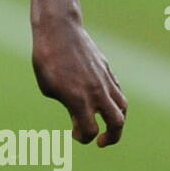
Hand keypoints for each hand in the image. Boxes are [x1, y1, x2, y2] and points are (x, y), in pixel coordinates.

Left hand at [32, 17, 126, 145]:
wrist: (59, 29)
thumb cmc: (47, 59)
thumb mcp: (49, 87)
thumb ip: (68, 106)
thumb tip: (81, 118)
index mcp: (78, 99)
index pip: (89, 131)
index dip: (83, 138)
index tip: (75, 134)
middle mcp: (96, 92)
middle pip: (116, 124)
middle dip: (111, 137)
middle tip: (101, 141)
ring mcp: (105, 80)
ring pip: (123, 107)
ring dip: (117, 120)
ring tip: (106, 124)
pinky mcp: (108, 70)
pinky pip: (118, 92)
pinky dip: (115, 102)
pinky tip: (104, 103)